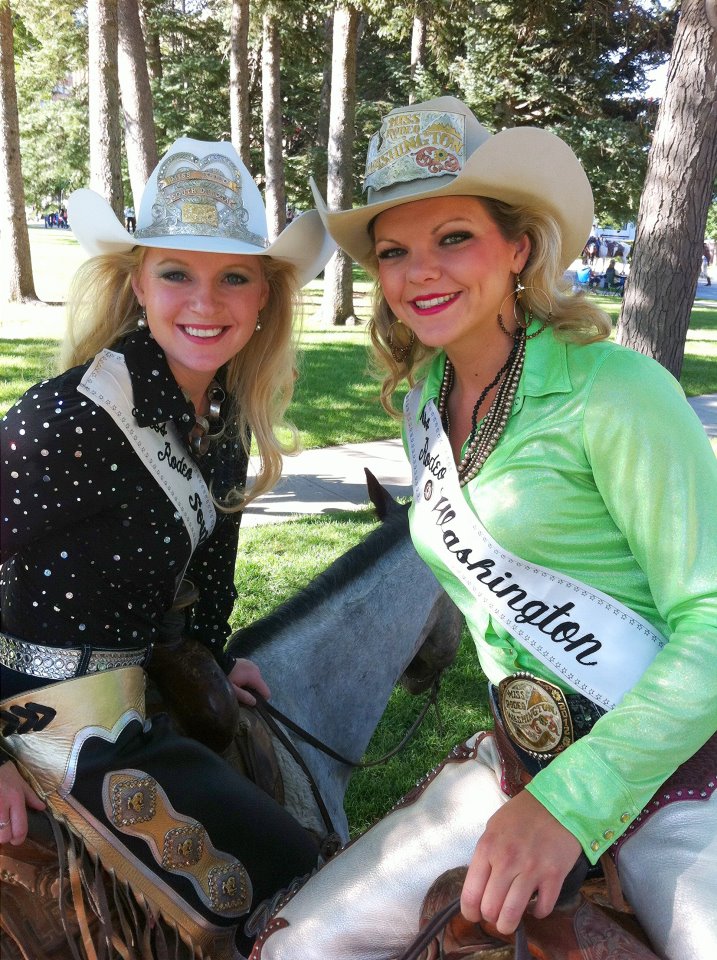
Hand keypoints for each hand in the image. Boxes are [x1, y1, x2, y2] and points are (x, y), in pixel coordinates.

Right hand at [0, 761, 45, 845]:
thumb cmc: (6, 773)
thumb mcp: (21, 783)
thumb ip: (32, 797)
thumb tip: (42, 808)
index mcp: (16, 799)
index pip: (20, 827)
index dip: (19, 839)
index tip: (17, 840)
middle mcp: (3, 805)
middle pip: (4, 835)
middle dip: (6, 838)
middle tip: (6, 835)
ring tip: (0, 828)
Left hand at [227, 658, 270, 705]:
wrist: (220, 662)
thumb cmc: (227, 676)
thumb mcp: (233, 689)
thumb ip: (244, 696)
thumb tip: (254, 702)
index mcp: (255, 677)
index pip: (266, 692)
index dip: (261, 699)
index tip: (251, 701)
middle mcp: (257, 670)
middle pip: (260, 686)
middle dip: (252, 691)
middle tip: (241, 692)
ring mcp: (253, 665)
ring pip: (256, 680)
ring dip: (250, 684)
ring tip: (238, 684)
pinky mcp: (249, 663)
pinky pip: (252, 674)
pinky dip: (247, 678)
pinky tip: (239, 677)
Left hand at [460, 790, 580, 935]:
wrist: (558, 802)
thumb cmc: (522, 814)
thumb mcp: (493, 827)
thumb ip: (486, 855)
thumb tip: (480, 884)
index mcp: (487, 848)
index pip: (470, 895)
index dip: (470, 912)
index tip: (475, 915)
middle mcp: (506, 862)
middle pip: (490, 910)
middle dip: (490, 919)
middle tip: (495, 915)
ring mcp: (531, 870)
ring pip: (512, 915)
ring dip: (509, 924)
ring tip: (510, 921)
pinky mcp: (554, 876)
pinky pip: (542, 909)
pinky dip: (538, 913)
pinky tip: (535, 906)